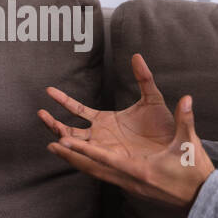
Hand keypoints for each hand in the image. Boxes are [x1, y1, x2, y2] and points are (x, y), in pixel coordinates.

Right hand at [39, 53, 175, 158]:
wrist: (177, 149)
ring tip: (50, 134)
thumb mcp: (152, 98)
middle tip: (40, 113)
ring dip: (61, 138)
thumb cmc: (164, 128)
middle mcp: (101, 136)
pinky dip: (75, 154)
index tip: (49, 91)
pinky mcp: (113, 161)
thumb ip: (143, 78)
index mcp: (106, 121)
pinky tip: (64, 148)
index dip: (63, 101)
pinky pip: (89, 158)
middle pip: (69, 129)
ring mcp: (105, 149)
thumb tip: (136, 55)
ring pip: (75, 144)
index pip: (78, 110)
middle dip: (53, 122)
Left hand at [47, 94, 215, 207]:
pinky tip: (82, 161)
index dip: (83, 150)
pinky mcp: (132, 185)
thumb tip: (187, 98)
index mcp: (139, 169)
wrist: (201, 198)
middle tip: (50, 145)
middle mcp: (129, 179)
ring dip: (76, 161)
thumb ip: (186, 120)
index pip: (105, 159)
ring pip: (96, 172)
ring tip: (58, 150)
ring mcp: (129, 184)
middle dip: (70, 156)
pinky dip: (90, 166)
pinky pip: (105, 175)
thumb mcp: (190, 144)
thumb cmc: (194, 172)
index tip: (64, 142)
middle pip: (92, 168)